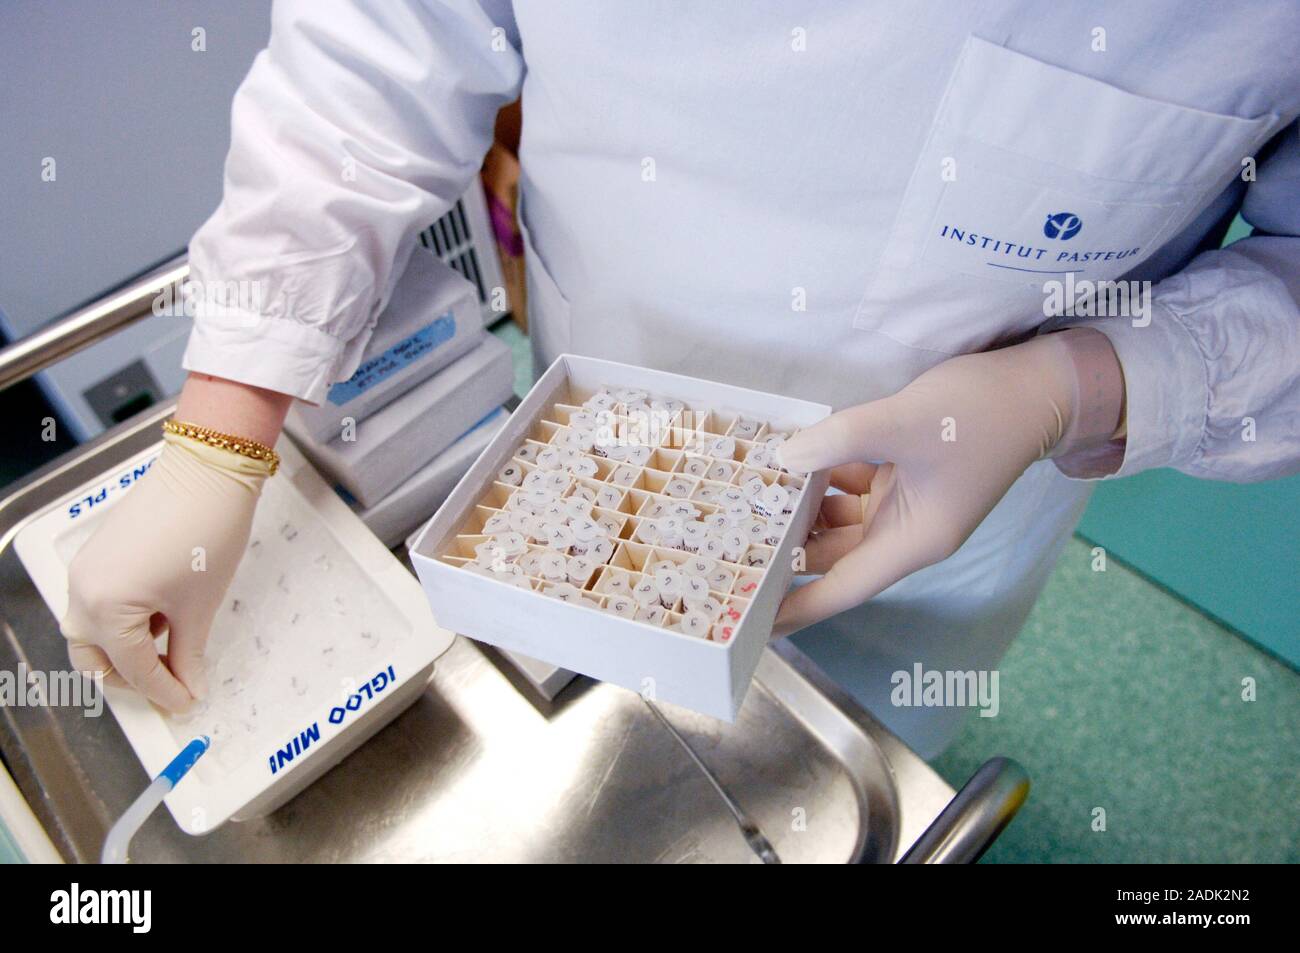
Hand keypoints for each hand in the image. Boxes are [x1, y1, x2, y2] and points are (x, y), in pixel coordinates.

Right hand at [59, 373, 289, 710]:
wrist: (206, 473)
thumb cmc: (206, 535)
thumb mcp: (198, 607)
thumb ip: (188, 655)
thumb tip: (188, 687)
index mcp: (106, 610)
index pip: (135, 669)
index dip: (165, 691)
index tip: (188, 703)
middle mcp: (83, 593)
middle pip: (99, 658)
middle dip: (134, 678)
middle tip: (174, 685)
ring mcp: (85, 573)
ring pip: (92, 634)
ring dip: (124, 652)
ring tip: (169, 655)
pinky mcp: (96, 556)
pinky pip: (98, 605)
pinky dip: (123, 624)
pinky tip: (161, 622)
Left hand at [773, 329, 1123, 636]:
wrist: (1038, 387)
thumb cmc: (982, 413)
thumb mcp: (905, 422)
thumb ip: (840, 439)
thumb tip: (785, 457)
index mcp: (912, 542)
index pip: (842, 589)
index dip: (796, 607)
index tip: (752, 622)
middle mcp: (906, 533)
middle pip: (834, 557)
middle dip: (786, 552)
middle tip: (731, 549)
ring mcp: (904, 505)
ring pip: (838, 521)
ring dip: (801, 510)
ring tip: (749, 500)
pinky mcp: (903, 476)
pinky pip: (850, 487)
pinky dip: (822, 477)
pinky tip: (789, 461)